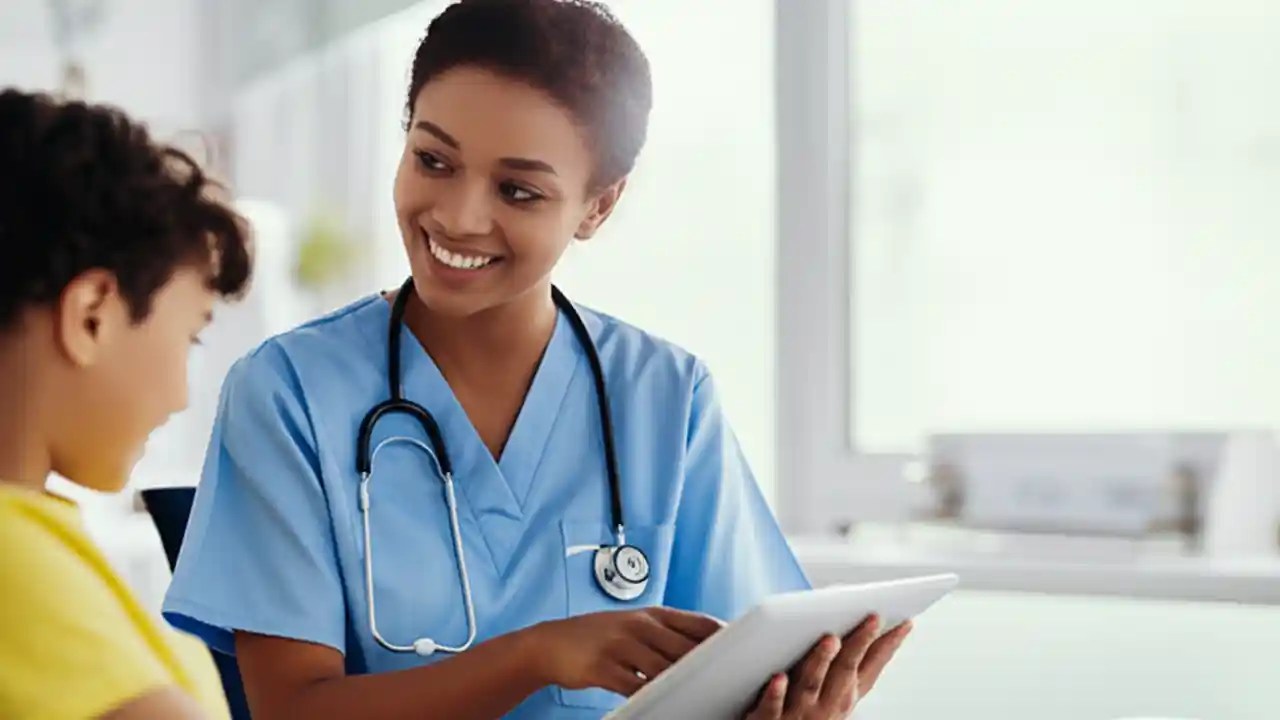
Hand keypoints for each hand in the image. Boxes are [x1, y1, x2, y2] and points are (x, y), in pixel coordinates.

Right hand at [526, 607, 722, 696]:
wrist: (551, 643)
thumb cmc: (598, 635)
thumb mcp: (632, 623)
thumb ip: (665, 632)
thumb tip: (703, 645)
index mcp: (650, 614)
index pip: (697, 622)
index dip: (723, 636)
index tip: (744, 650)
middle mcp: (638, 626)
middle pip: (685, 647)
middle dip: (709, 665)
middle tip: (731, 681)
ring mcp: (620, 645)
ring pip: (663, 669)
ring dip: (683, 685)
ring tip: (704, 699)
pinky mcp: (603, 668)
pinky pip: (634, 687)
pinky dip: (652, 699)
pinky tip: (664, 707)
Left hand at [743, 615, 911, 719]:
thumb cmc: (801, 716)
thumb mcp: (831, 696)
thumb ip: (842, 665)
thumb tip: (849, 621)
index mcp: (843, 698)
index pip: (870, 667)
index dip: (889, 645)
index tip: (905, 622)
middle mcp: (826, 707)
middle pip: (845, 670)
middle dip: (860, 643)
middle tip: (873, 617)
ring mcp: (798, 714)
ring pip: (810, 684)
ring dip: (821, 660)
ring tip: (831, 639)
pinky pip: (771, 707)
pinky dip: (776, 693)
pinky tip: (778, 678)